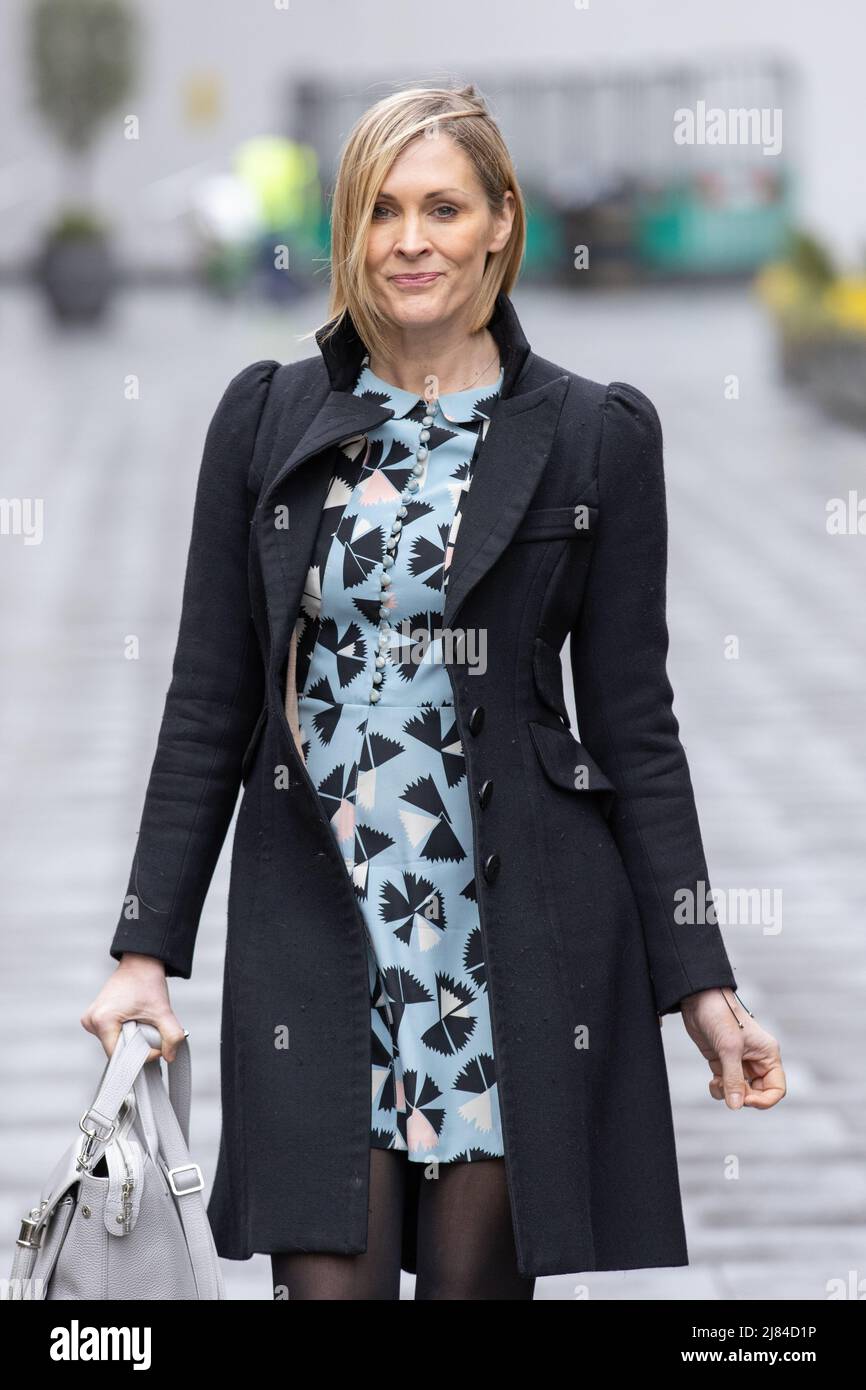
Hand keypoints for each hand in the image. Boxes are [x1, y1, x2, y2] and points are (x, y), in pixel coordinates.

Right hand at [81, 953, 186, 1063]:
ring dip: (131, 1040)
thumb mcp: (163, 1011)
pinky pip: (111, 1036)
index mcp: (102, 1020)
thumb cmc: (147, 983)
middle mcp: (91, 1021)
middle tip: (150, 1029)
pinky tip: (133, 1020)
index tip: (158, 1045)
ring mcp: (89, 1020)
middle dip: (137, 1046)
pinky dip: (124, 1033)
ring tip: (141, 1021)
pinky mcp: (93, 1018)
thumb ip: (172, 1036)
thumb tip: (170, 1056)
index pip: (120, 1056)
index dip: (142, 1055)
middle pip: (117, 1051)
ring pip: (114, 1044)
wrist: (140, 963)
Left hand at [680, 988, 785, 1109]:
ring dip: (729, 1093)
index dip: (764, 1101)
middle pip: (758, 1093)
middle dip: (743, 1097)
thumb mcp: (729, 1049)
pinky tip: (713, 1080)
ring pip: (741, 1091)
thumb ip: (733, 1079)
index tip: (746, 1100)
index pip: (776, 1089)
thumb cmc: (720, 1016)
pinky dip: (720, 1088)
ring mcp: (739, 1062)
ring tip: (718, 1082)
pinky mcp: (723, 1061)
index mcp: (767, 1055)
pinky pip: (727, 1085)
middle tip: (728, 1089)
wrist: (698, 999)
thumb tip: (735, 1106)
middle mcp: (757, 1060)